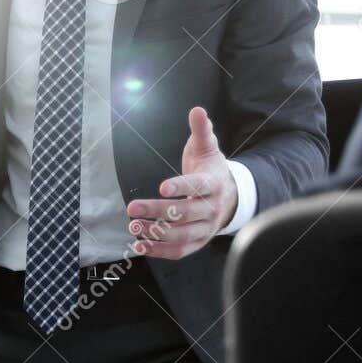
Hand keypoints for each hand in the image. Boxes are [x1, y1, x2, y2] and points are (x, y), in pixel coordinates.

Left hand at [125, 106, 238, 260]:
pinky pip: (180, 251)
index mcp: (214, 183)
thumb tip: (197, 110)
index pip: (198, 187)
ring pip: (182, 235)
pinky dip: (160, 251)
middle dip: (158, 211)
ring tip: (133, 226)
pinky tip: (140, 246)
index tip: (162, 187)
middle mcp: (212, 208)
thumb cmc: (210, 168)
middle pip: (185, 213)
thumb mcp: (207, 147)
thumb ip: (201, 130)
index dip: (181, 187)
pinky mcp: (198, 241)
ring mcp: (206, 227)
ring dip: (156, 234)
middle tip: (133, 207)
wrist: (229, 194)